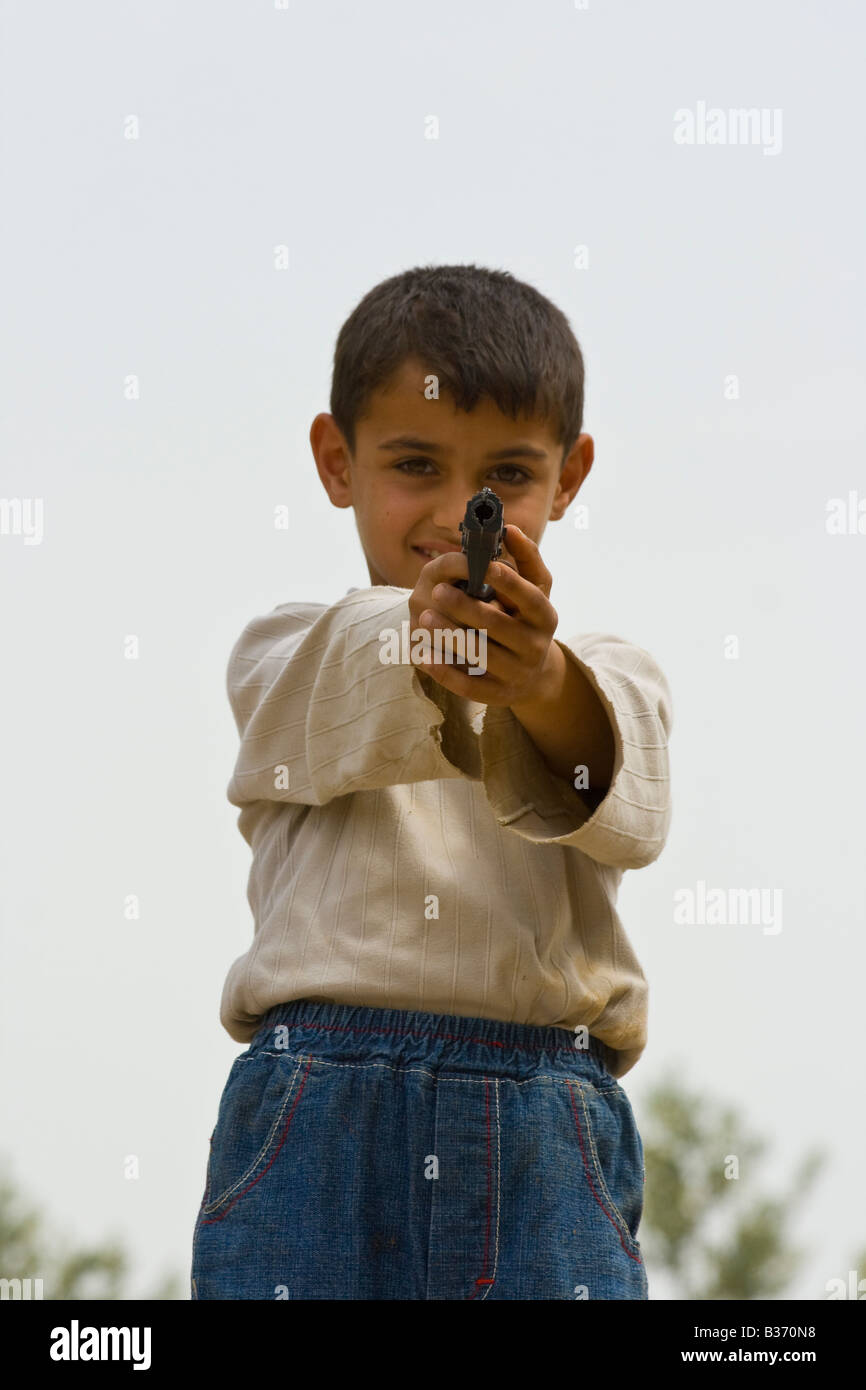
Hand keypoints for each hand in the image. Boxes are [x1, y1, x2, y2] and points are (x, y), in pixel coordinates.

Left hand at [409, 524, 558, 706]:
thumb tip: (509, 528)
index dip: (508, 581)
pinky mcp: (498, 695)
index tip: (482, 565)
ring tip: (426, 617)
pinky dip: (445, 671)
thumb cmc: (527, 619)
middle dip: (466, 608)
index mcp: (545, 617)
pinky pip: (469, 686)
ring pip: (481, 656)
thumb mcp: (535, 590)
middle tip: (437, 591)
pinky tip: (423, 655)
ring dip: (451, 636)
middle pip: (499, 627)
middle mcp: (536, 647)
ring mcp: (518, 674)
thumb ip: (525, 558)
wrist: (536, 675)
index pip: (529, 597)